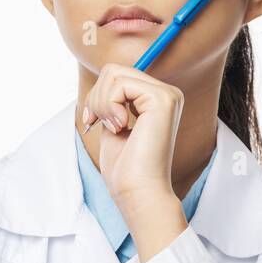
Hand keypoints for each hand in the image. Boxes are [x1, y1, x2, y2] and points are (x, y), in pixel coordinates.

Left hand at [83, 63, 184, 215]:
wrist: (138, 192)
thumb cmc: (125, 169)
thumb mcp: (113, 125)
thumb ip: (112, 101)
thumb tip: (103, 79)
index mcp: (157, 99)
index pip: (117, 75)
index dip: (97, 95)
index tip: (93, 121)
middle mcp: (167, 94)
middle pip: (113, 70)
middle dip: (96, 98)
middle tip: (100, 124)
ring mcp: (168, 95)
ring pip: (114, 74)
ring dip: (101, 103)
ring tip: (112, 128)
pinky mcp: (162, 99)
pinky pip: (119, 83)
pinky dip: (109, 105)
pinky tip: (120, 127)